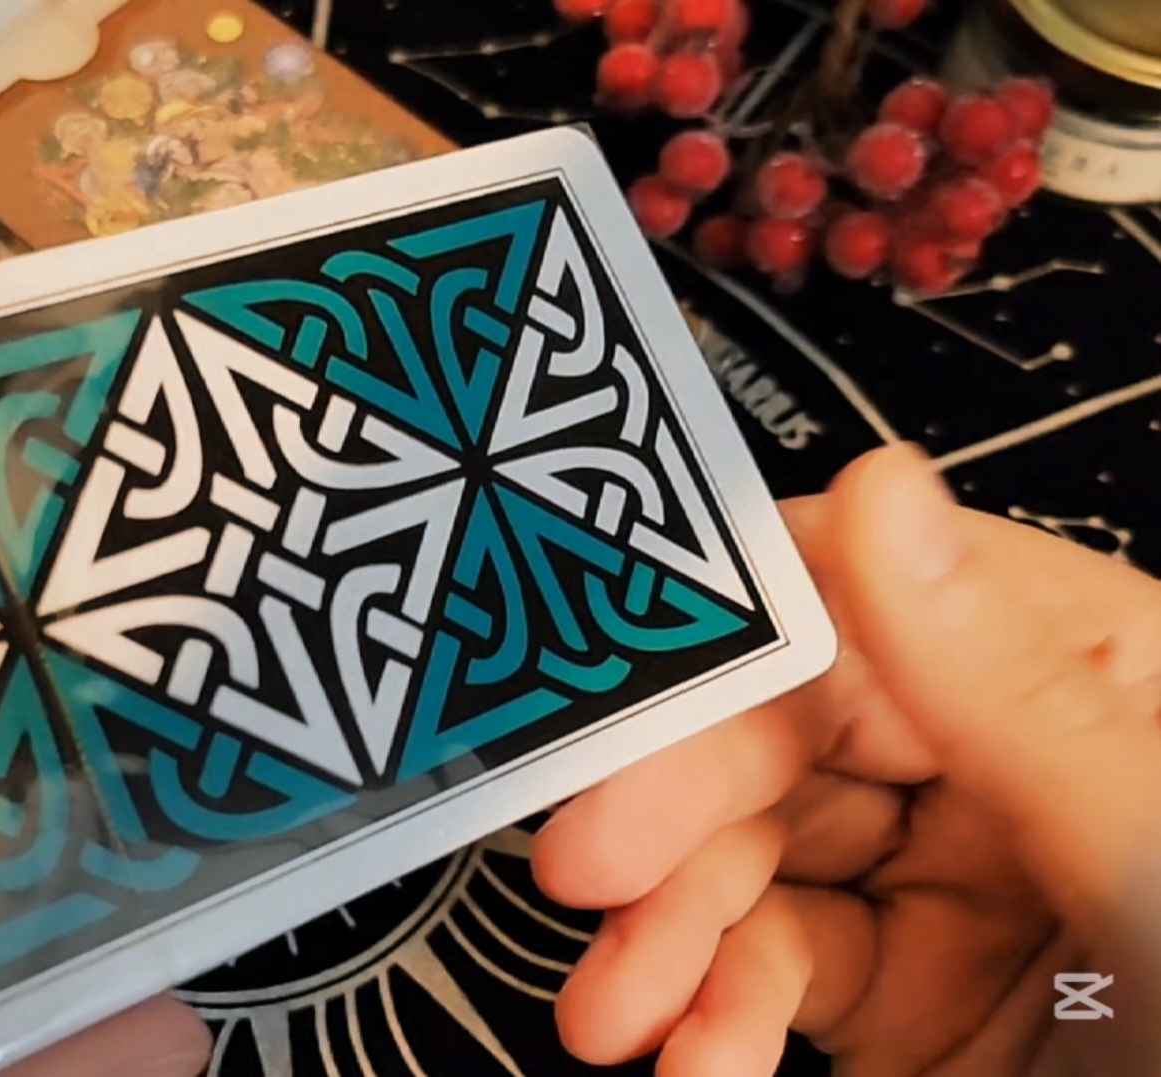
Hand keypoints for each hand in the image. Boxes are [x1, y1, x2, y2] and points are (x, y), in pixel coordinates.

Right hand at [530, 444, 1160, 1076]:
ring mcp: (939, 884)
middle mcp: (994, 763)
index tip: (618, 675)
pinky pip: (765, 975)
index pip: (867, 597)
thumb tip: (884, 498)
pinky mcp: (895, 996)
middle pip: (776, 734)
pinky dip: (706, 1015)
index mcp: (1084, 673)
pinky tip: (688, 1056)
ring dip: (664, 933)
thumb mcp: (1154, 850)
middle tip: (587, 861)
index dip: (728, 628)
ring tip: (616, 1008)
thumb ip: (1007, 685)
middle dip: (670, 803)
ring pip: (746, 861)